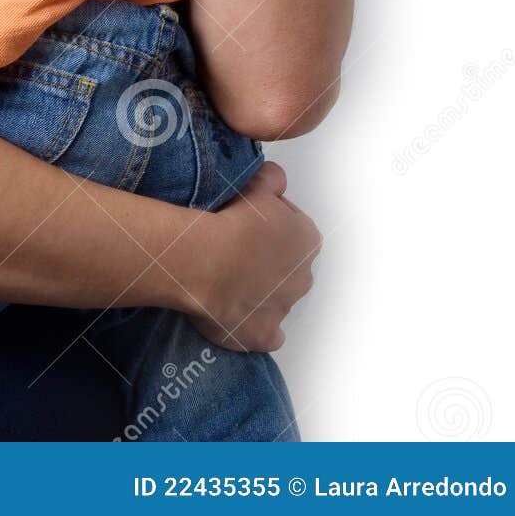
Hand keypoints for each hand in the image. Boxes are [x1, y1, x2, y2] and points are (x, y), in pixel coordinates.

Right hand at [187, 162, 320, 351]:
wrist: (206, 262)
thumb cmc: (233, 222)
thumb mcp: (256, 184)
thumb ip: (272, 179)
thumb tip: (277, 179)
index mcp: (308, 240)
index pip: (292, 226)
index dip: (267, 221)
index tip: (246, 220)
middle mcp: (304, 277)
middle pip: (286, 265)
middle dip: (266, 259)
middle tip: (234, 248)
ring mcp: (284, 310)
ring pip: (275, 298)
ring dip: (258, 291)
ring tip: (225, 277)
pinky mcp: (263, 336)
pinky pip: (264, 333)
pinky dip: (253, 325)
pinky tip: (235, 313)